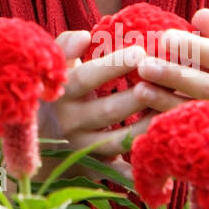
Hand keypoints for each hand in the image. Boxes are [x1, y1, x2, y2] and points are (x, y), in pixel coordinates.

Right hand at [46, 30, 171, 160]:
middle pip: (107, 110)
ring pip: (118, 140)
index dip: (112, 66)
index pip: (86, 78)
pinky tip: (161, 158)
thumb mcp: (51, 70)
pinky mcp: (93, 169)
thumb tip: (85, 35)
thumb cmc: (51, 96)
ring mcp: (81, 148)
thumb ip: (64, 47)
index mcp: (61, 95)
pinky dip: (138, 170)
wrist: (35, 144)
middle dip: (138, 96)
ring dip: (147, 125)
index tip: (140, 52)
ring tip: (173, 108)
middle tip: (165, 81)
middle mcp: (69, 123)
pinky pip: (118, 172)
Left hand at [137, 8, 208, 112]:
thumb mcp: (207, 46)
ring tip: (139, 89)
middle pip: (206, 87)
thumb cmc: (202, 65)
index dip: (191, 47)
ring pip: (194, 111)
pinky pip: (184, 130)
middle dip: (173, 76)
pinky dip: (162, 121)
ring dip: (164, 100)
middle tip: (144, 66)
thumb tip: (204, 14)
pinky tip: (141, 114)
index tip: (164, 38)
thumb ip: (206, 32)